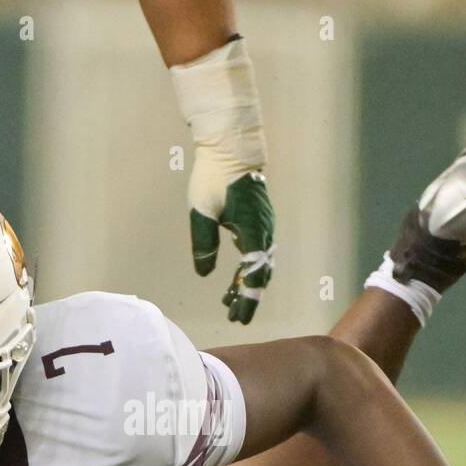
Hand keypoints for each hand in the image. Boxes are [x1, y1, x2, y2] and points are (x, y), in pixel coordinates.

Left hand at [190, 167, 275, 324]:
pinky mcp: (258, 221)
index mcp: (253, 233)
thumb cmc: (214, 177)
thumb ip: (204, 244)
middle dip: (248, 297)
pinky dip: (247, 267)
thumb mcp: (202, 211)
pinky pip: (256, 251)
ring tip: (229, 301)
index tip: (239, 317)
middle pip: (260, 274)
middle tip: (235, 317)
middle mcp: (263, 233)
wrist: (231, 148)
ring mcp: (263, 226)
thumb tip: (205, 273)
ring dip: (246, 283)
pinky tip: (235, 275)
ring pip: (259, 264)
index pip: (254, 275)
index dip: (247, 299)